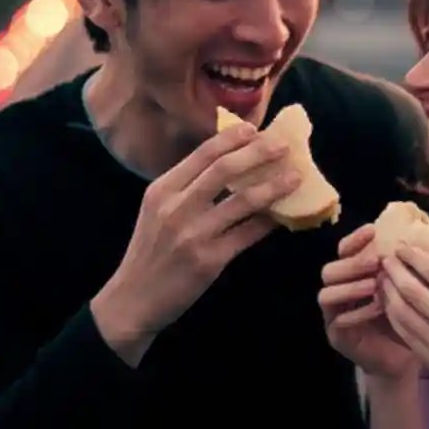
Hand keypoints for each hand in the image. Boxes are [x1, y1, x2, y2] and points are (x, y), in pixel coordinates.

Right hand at [91, 122, 299, 365]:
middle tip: (283, 145)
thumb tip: (229, 161)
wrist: (133, 299)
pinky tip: (283, 214)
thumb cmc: (150, 251)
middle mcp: (176, 207)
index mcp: (163, 189)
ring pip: (243, 201)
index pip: (203, 154)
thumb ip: (186, 187)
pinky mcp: (210, 260)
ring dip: (274, 186)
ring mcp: (194, 234)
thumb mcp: (157, 210)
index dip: (232, 138)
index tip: (255, 129)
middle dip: (258, 153)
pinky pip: (248, 233)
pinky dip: (269, 221)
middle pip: (224, 170)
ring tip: (295, 177)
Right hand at [318, 224, 419, 378]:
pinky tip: (377, 309)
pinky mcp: (337, 336)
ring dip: (351, 287)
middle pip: (329, 270)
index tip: (373, 231)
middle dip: (352, 264)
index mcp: (352, 275)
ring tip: (375, 286)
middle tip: (376, 262)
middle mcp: (339, 292)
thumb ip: (402, 268)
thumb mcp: (407, 289)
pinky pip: (337, 320)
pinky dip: (356, 313)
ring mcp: (334, 315)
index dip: (354, 240)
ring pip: (327, 294)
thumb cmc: (406, 318)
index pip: (344, 251)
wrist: (404, 357)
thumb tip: (411, 240)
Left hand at [380, 245, 428, 413]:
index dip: (415, 257)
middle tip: (385, 259)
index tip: (402, 247)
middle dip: (395, 271)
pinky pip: (406, 334)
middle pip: (414, 290)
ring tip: (382, 279)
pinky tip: (389, 305)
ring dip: (389, 292)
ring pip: (403, 312)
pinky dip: (394, 316)